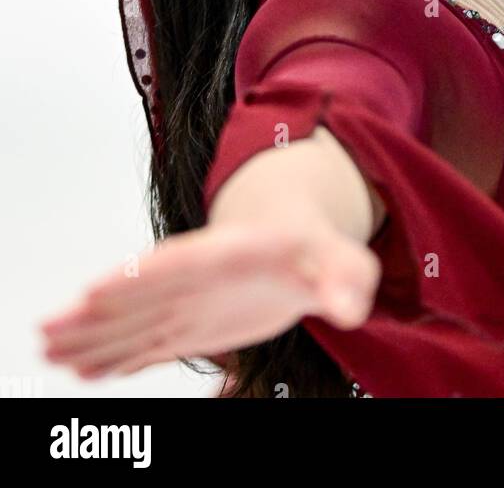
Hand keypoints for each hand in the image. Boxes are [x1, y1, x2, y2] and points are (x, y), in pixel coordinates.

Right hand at [38, 207, 381, 379]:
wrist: (294, 239)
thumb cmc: (314, 246)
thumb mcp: (341, 258)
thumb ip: (346, 279)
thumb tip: (349, 305)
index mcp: (229, 252)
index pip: (178, 262)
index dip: (138, 276)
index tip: (98, 286)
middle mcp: (198, 277)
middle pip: (140, 293)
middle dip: (95, 311)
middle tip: (51, 328)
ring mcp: (187, 302)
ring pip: (132, 321)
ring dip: (91, 335)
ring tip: (49, 348)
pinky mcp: (187, 326)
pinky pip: (144, 344)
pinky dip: (113, 358)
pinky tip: (83, 370)